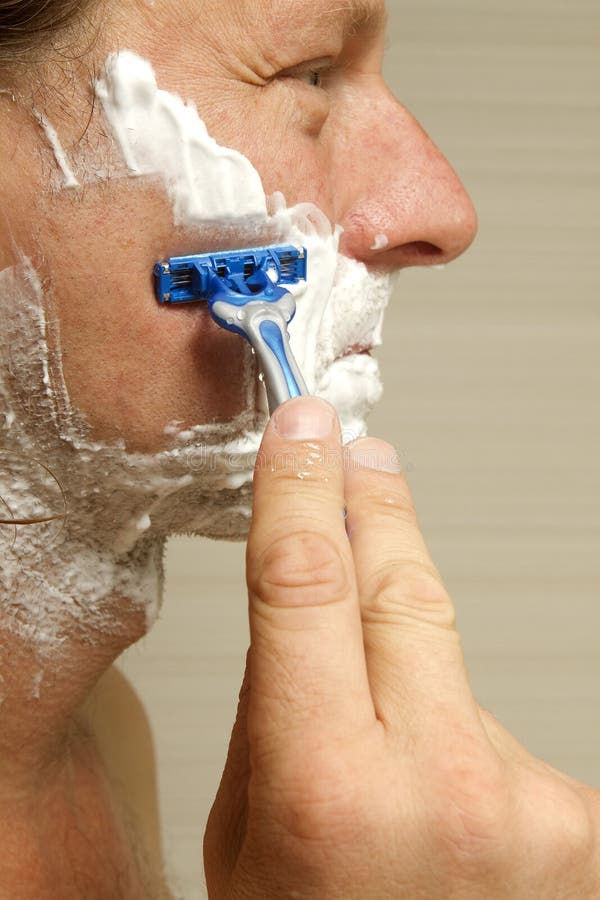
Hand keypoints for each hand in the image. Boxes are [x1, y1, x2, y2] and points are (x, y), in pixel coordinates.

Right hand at [205, 396, 599, 898]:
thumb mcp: (249, 840)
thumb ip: (277, 712)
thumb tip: (307, 601)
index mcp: (331, 792)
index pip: (309, 584)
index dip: (303, 490)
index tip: (305, 433)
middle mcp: (443, 784)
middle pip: (401, 586)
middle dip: (374, 510)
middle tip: (357, 457)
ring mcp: (529, 797)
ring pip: (445, 656)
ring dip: (405, 657)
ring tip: (375, 725)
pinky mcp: (579, 810)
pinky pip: (490, 724)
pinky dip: (451, 732)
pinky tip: (434, 788)